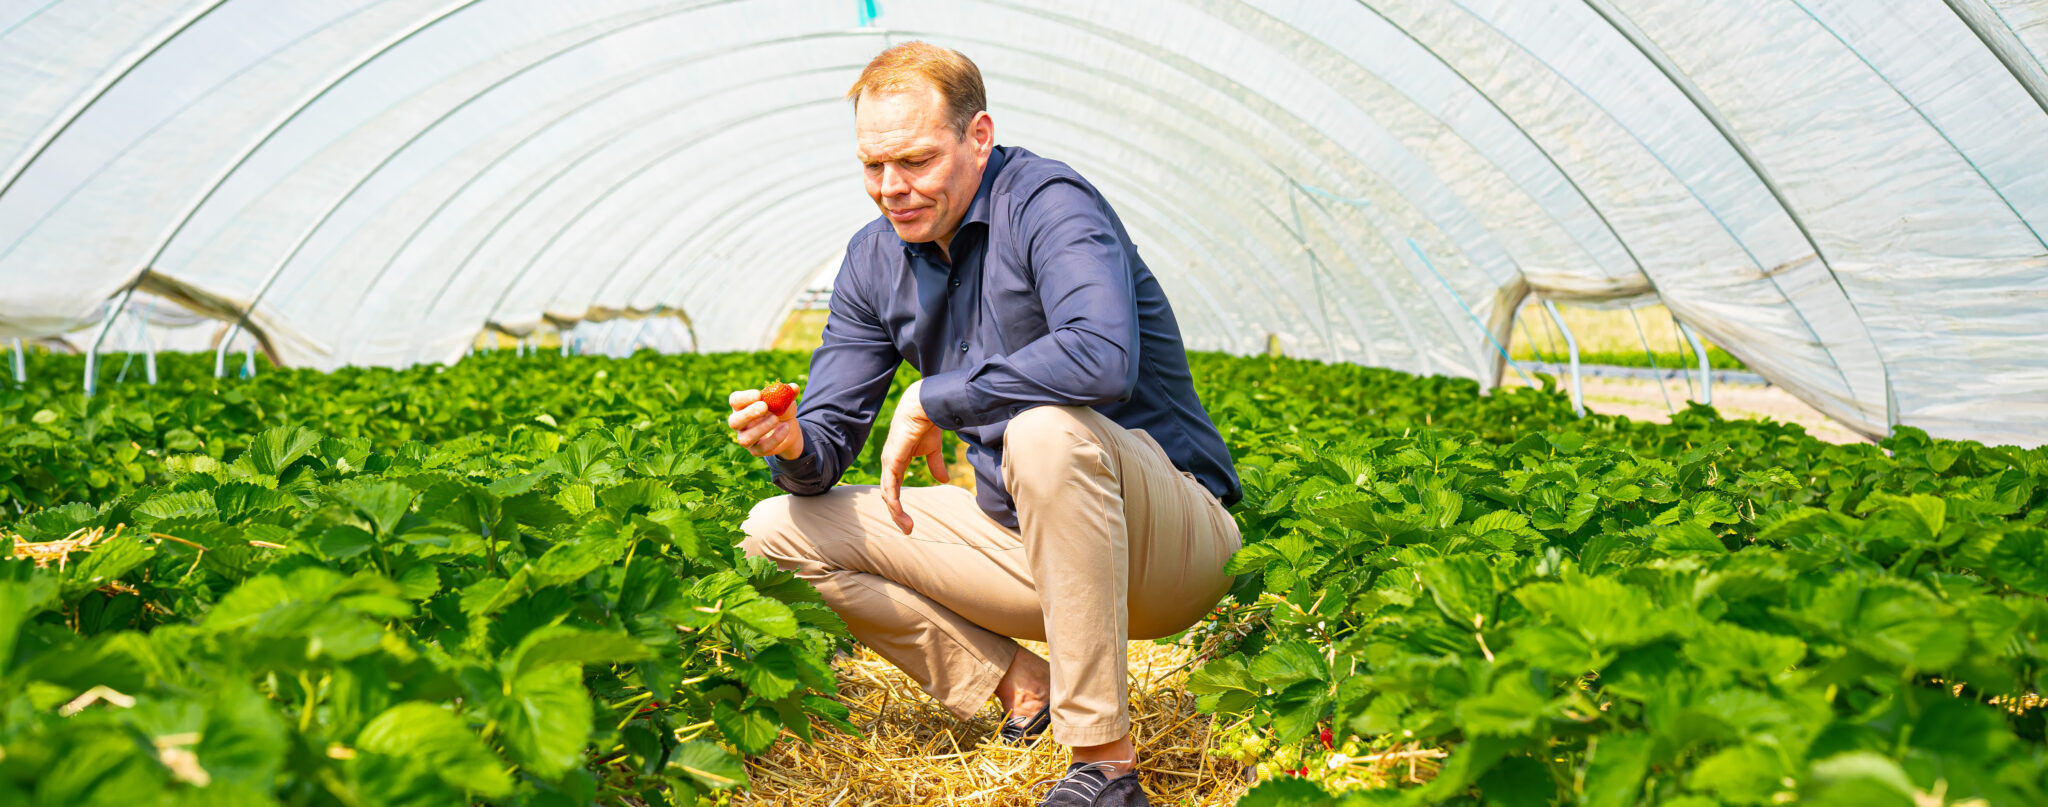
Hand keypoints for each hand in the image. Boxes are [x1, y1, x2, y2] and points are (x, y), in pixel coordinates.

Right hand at [727, 386, 804, 459]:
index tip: (759, 394)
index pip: (735, 401)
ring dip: (761, 428)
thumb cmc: (780, 410)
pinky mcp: (756, 451)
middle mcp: (739, 424)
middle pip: (734, 421)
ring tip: (776, 419)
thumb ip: (788, 393)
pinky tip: (785, 427)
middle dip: (749, 414)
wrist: (788, 428)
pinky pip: (761, 448)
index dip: (744, 398)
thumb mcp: (785, 400)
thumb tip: (794, 387)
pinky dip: (775, 438)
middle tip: (764, 406)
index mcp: (742, 407)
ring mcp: (746, 438)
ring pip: (745, 439)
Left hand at [878, 379, 947, 533]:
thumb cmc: (927, 423)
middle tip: (908, 529)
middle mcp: (890, 464)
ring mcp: (889, 462)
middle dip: (897, 514)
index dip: (900, 505)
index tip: (910, 521)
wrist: (925, 406)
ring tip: (907, 527)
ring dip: (896, 513)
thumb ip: (935, 465)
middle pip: (889, 495)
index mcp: (897, 461)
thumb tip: (943, 480)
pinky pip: (890, 487)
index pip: (893, 488)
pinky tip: (899, 513)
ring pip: (888, 494)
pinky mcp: (892, 461)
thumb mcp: (932, 450)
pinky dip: (894, 502)